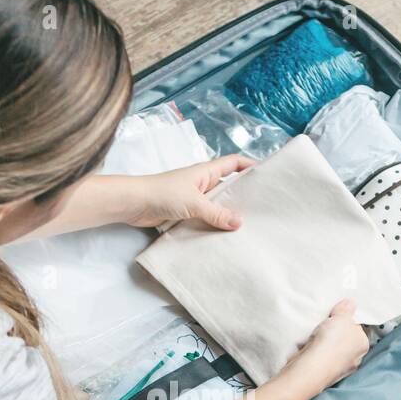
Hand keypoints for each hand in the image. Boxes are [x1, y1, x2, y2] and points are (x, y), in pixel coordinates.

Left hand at [123, 155, 254, 229]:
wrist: (134, 204)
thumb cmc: (163, 193)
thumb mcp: (194, 202)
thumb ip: (217, 213)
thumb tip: (239, 222)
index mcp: (206, 172)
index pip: (233, 164)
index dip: (249, 165)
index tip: (266, 173)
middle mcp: (202, 184)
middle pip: (228, 186)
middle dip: (243, 194)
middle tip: (263, 206)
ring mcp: (194, 199)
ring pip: (217, 205)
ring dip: (228, 213)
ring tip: (249, 225)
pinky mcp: (186, 214)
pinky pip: (206, 218)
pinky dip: (214, 225)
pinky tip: (225, 235)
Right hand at [282, 299, 369, 390]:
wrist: (313, 367)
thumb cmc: (332, 341)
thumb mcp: (341, 317)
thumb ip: (346, 309)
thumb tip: (350, 304)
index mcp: (364, 344)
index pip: (357, 329)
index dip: (346, 321)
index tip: (336, 317)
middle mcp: (356, 358)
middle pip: (345, 340)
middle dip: (336, 333)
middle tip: (325, 325)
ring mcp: (341, 369)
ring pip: (333, 351)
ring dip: (326, 344)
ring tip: (315, 337)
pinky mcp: (326, 374)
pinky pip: (323, 359)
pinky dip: (317, 354)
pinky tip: (310, 349)